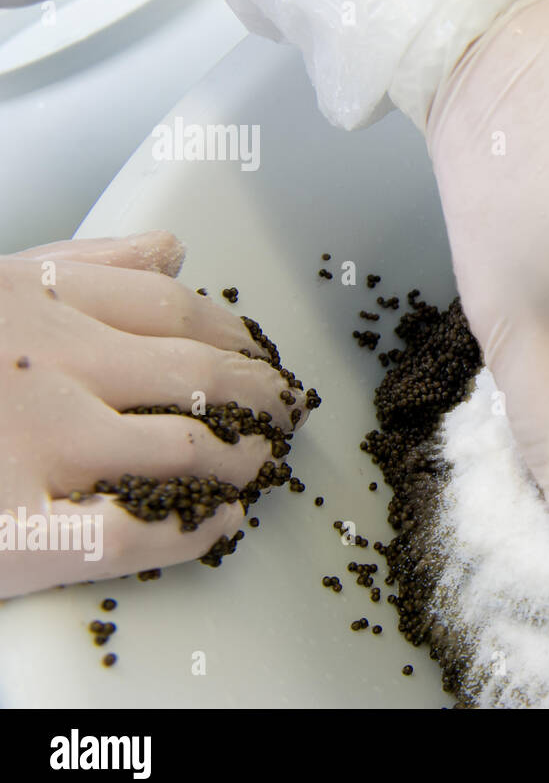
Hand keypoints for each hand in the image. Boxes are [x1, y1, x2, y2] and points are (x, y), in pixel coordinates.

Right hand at [0, 231, 301, 598]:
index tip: (265, 354)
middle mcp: (48, 362)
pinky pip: (134, 533)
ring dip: (245, 461)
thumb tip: (170, 248)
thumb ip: (77, 265)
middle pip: (203, 375)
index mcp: (35, 301)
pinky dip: (191, 532)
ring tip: (262, 469)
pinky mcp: (13, 524)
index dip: (239, 337)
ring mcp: (36, 441)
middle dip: (264, 398)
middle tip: (288, 416)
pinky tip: (217, 528)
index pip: (176, 310)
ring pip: (191, 449)